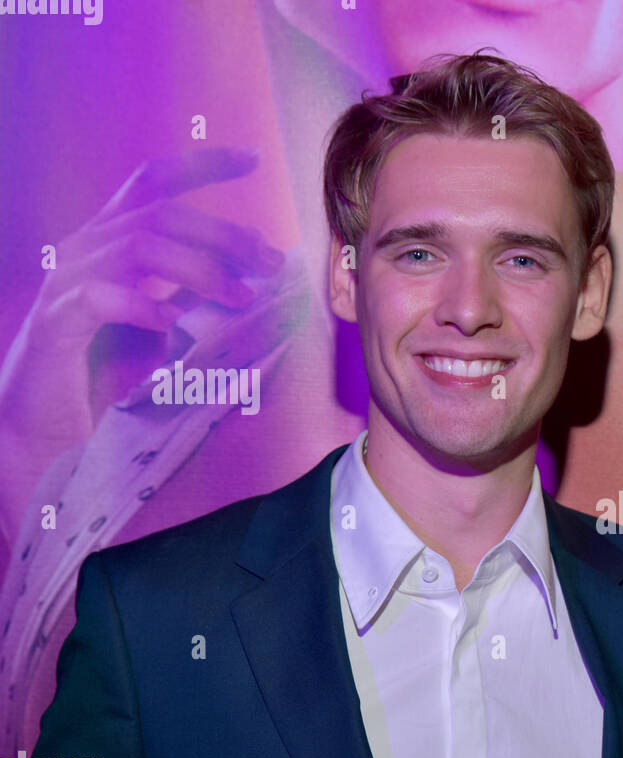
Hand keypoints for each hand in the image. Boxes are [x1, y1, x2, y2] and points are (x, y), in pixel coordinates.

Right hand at [0, 147, 282, 542]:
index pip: (153, 182)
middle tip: (270, 263)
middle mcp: (85, 248)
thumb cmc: (101, 372)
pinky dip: (142, 307)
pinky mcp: (56, 324)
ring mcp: (67, 282)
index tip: (252, 159)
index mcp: (109, 241)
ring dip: (199, 269)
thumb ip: (190, 295)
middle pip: (160, 215)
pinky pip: (100, 299)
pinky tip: (172, 324)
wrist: (40, 422)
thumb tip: (251, 281)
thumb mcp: (157, 323)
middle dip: (223, 234)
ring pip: (139, 248)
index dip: (201, 164)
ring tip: (241, 296)